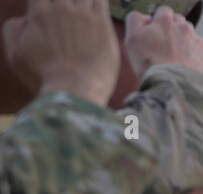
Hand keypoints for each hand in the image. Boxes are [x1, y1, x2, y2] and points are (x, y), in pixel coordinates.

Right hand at [3, 0, 119, 105]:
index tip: (47, 9)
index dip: (44, 3)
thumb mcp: (17, 53)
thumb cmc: (43, 76)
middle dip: (62, 2)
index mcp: (40, 11)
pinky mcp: (102, 24)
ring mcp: (83, 14)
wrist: (73, 89)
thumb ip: (13, 30)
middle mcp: (61, 7)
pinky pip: (101, 1)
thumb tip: (23, 20)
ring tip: (81, 8)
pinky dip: (98, 1)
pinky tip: (97, 6)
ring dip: (81, 1)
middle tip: (65, 13)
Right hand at [125, 5, 202, 78]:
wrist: (172, 86)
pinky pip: (201, 50)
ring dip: (184, 42)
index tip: (155, 35)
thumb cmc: (150, 63)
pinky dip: (195, 55)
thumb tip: (146, 18)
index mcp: (165, 20)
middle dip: (173, 31)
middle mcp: (183, 26)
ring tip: (176, 59)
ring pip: (190, 35)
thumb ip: (135, 20)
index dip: (159, 23)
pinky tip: (187, 66)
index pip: (163, 11)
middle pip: (178, 22)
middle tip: (165, 49)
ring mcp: (196, 40)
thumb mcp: (132, 38)